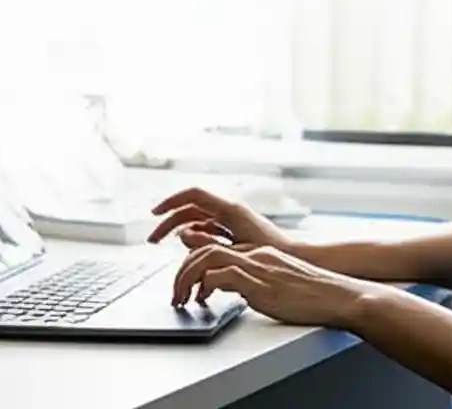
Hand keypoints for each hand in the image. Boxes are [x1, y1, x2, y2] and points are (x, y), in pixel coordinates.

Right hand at [148, 186, 293, 251]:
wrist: (298, 257)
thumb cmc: (273, 253)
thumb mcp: (236, 250)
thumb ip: (207, 243)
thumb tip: (182, 235)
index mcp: (231, 209)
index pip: (193, 195)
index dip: (170, 202)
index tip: (154, 214)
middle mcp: (230, 211)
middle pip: (190, 210)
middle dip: (169, 223)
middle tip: (153, 240)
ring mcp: (232, 221)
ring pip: (197, 221)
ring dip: (179, 232)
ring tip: (164, 247)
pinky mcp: (234, 232)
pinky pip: (207, 231)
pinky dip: (194, 239)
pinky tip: (186, 253)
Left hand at [171, 243, 382, 328]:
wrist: (337, 295)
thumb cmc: (313, 295)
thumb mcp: (278, 282)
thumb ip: (255, 280)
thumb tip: (235, 288)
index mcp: (259, 252)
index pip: (216, 246)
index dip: (194, 261)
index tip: (185, 280)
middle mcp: (255, 254)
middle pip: (203, 249)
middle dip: (181, 270)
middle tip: (176, 294)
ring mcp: (256, 266)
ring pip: (205, 258)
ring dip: (186, 278)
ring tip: (182, 299)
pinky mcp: (258, 282)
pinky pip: (220, 276)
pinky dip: (205, 286)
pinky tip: (205, 300)